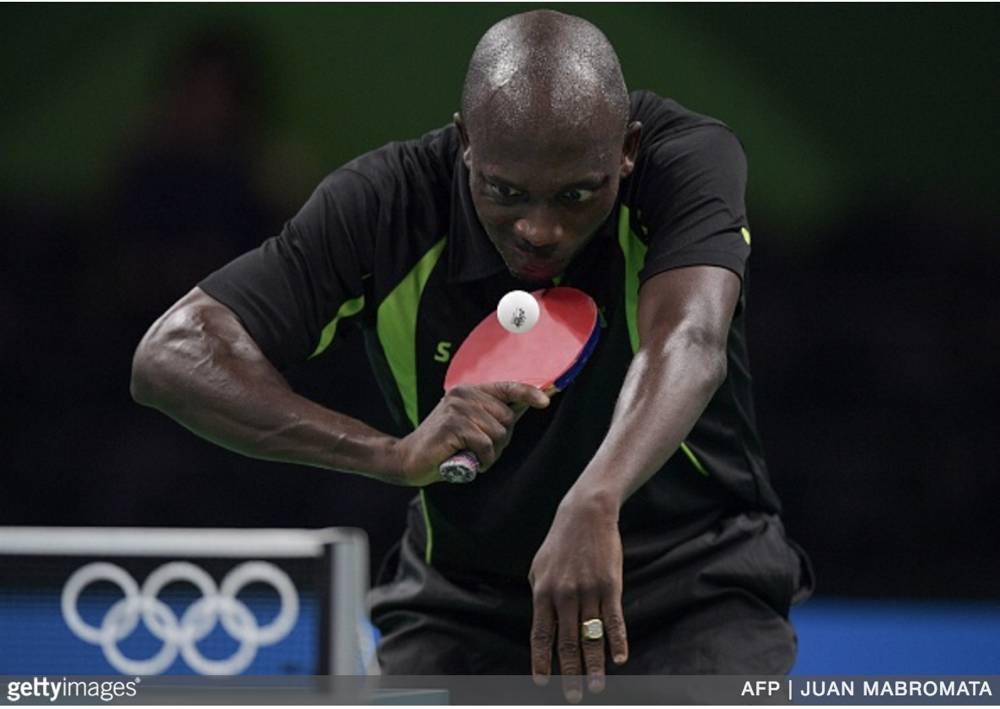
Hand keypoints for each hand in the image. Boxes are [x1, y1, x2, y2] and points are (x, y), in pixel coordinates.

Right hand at [389, 381, 548, 485]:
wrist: (408, 458)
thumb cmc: (444, 445)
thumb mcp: (471, 425)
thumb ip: (494, 416)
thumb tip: (526, 408)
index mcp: (469, 391)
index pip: (506, 387)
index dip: (528, 393)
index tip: (545, 401)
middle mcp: (463, 395)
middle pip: (507, 418)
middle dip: (501, 440)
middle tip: (481, 450)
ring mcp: (457, 409)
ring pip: (498, 433)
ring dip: (490, 453)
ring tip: (472, 455)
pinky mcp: (452, 426)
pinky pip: (485, 445)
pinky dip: (482, 459)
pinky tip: (469, 461)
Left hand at [529, 492, 627, 702]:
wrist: (585, 514)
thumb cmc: (561, 542)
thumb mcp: (539, 566)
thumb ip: (539, 593)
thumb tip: (541, 621)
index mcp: (543, 592)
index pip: (541, 634)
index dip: (542, 660)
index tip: (542, 681)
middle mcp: (564, 595)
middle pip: (566, 643)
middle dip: (569, 673)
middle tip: (573, 696)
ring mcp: (588, 591)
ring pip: (590, 637)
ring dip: (594, 666)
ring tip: (597, 687)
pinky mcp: (610, 586)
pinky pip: (614, 620)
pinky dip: (617, 642)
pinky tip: (620, 659)